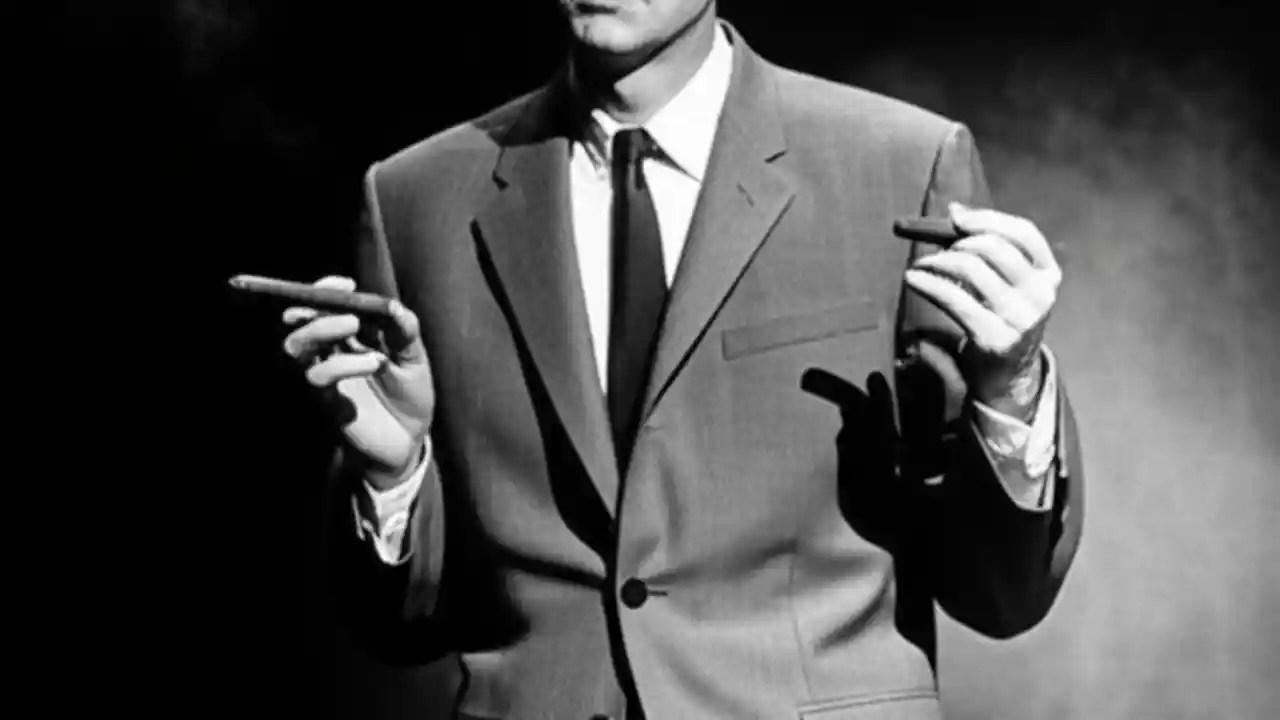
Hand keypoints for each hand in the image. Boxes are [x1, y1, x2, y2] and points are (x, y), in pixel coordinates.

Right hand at [282, 276, 434, 489]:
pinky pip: (318, 376)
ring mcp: (327, 376)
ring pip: (297, 347)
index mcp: (350, 336)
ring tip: (354, 326)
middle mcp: (332, 352)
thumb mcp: (415, 358)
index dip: (326, 290)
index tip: (344, 283)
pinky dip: (343, 363)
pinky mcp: (327, 401)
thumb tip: (391, 305)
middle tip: (348, 313)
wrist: (411, 440)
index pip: (323, 306)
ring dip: (322, 330)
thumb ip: (405, 330)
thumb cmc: (410, 394)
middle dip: (316, 309)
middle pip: (300, 322)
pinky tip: (374, 363)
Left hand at [903, 202, 1060, 417]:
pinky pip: (954, 299)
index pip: (1025, 233)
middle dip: (958, 243)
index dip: (990, 219)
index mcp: (1049, 275)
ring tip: (921, 266)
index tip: (958, 217)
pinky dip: (928, 284)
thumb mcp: (1005, 285)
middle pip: (994, 248)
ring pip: (971, 269)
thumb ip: (987, 250)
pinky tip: (913, 279)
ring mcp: (1020, 317)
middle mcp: (1041, 295)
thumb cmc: (1000, 320)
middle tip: (936, 251)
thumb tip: (955, 209)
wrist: (1006, 376)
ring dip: (938, 262)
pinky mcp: (994, 337)